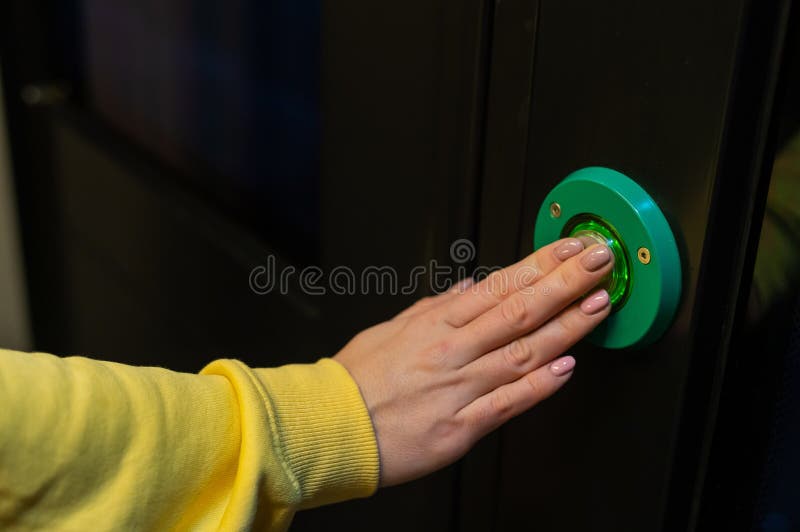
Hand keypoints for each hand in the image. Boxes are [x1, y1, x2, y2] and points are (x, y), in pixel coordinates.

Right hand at [334, 238, 612, 486]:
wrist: (328, 427)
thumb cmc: (356, 381)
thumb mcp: (390, 330)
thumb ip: (434, 308)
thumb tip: (469, 288)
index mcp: (434, 324)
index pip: (499, 285)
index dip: (540, 264)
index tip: (570, 248)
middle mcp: (451, 350)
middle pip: (519, 310)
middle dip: (565, 282)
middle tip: (600, 262)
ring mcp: (458, 387)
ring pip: (522, 352)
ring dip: (566, 327)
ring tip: (598, 305)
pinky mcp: (460, 426)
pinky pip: (506, 403)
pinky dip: (538, 385)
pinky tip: (566, 368)